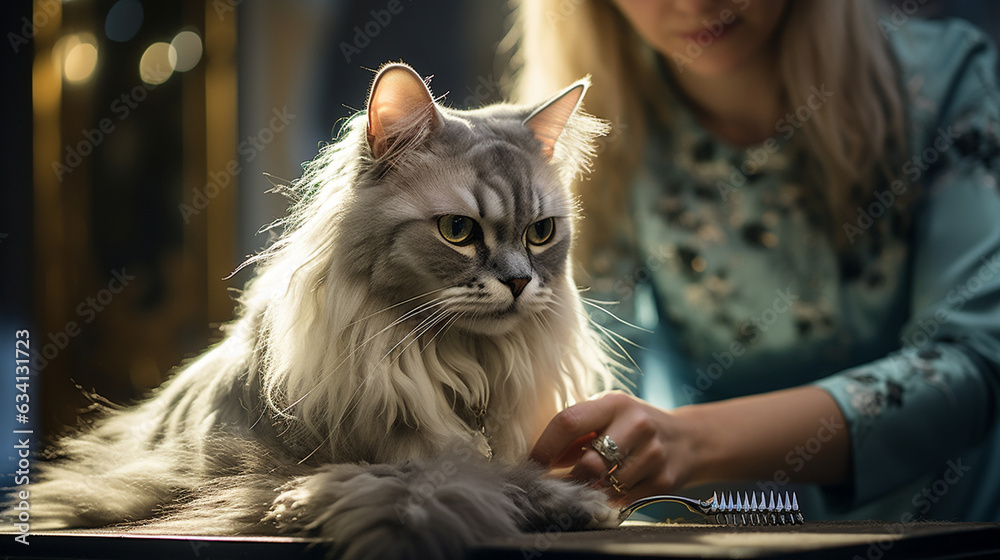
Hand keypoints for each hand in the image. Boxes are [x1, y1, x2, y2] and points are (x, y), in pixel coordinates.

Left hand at [529, 391, 696, 502]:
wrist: (688, 440)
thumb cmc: (633, 427)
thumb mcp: (608, 416)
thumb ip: (576, 433)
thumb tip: (541, 459)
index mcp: (615, 403)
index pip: (569, 422)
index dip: (545, 446)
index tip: (533, 464)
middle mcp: (636, 425)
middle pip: (588, 462)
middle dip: (569, 477)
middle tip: (559, 483)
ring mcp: (653, 454)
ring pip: (605, 485)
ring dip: (589, 490)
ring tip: (588, 484)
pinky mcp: (663, 481)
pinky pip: (622, 499)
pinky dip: (609, 498)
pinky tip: (612, 488)